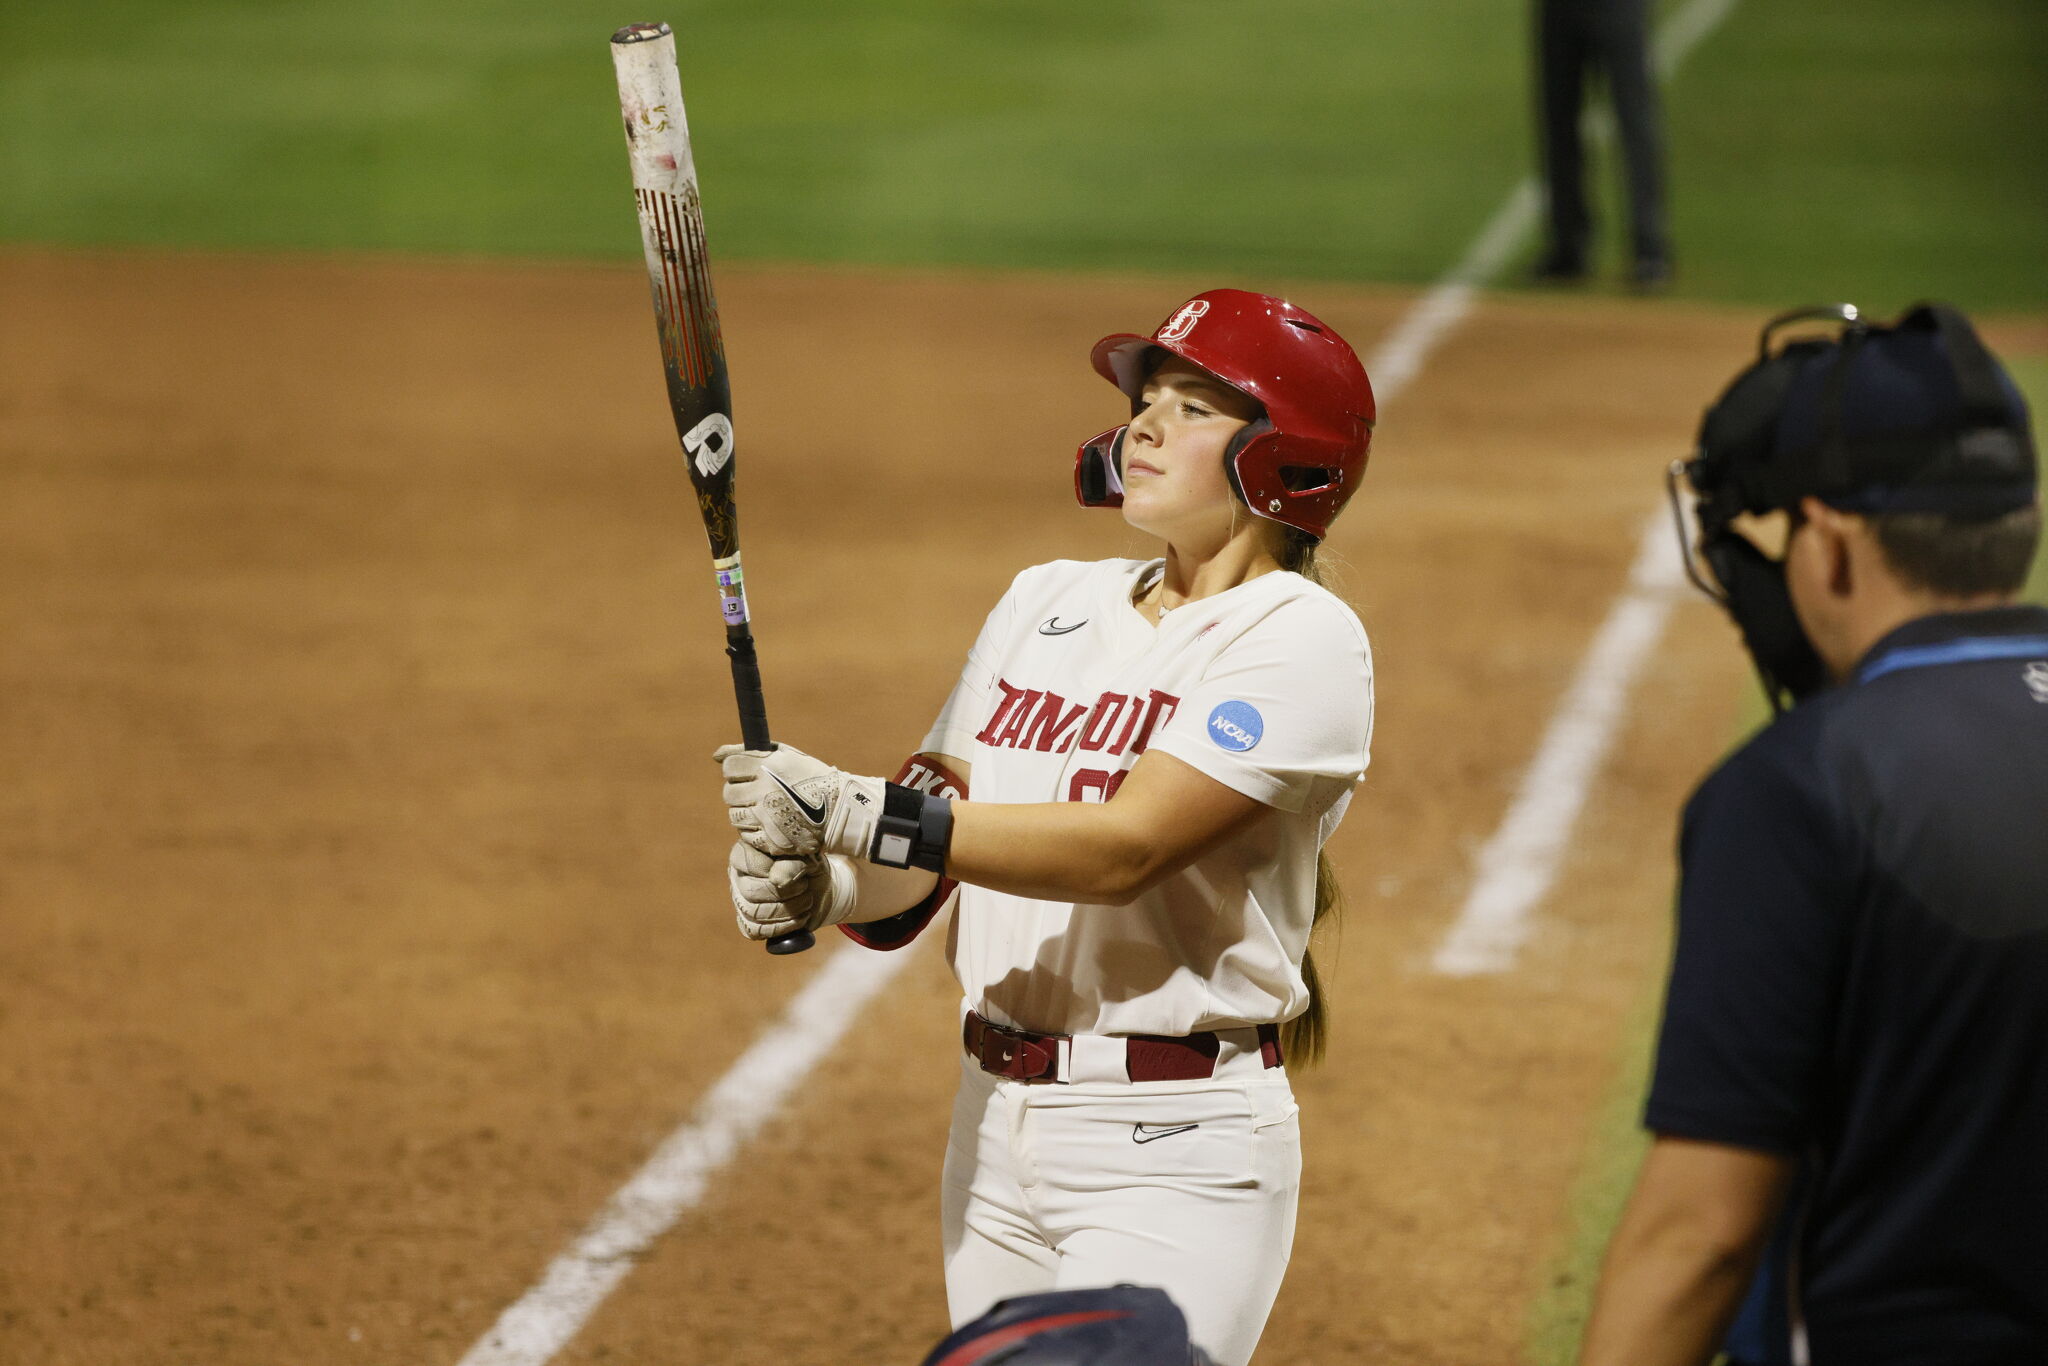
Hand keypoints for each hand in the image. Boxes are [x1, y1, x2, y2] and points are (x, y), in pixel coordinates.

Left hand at [716, 742, 883, 858]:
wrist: (841, 811)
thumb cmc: (812, 777)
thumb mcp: (786, 755)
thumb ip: (749, 751)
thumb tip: (716, 755)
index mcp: (768, 767)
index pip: (730, 766)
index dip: (737, 769)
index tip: (749, 772)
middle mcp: (764, 792)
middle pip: (729, 793)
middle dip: (741, 791)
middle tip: (759, 792)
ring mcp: (767, 819)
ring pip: (735, 816)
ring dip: (747, 812)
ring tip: (767, 808)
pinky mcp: (771, 841)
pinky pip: (747, 836)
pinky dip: (756, 830)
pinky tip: (772, 823)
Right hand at [726, 841, 859, 940]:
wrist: (822, 888)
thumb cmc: (810, 867)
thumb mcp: (808, 858)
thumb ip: (793, 863)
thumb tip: (778, 879)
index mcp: (746, 850)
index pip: (750, 863)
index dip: (778, 870)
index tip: (801, 869)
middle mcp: (738, 875)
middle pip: (750, 891)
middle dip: (785, 893)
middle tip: (805, 887)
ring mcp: (740, 900)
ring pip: (754, 912)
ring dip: (788, 910)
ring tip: (807, 901)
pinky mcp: (748, 923)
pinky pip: (756, 930)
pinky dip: (783, 927)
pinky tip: (800, 918)